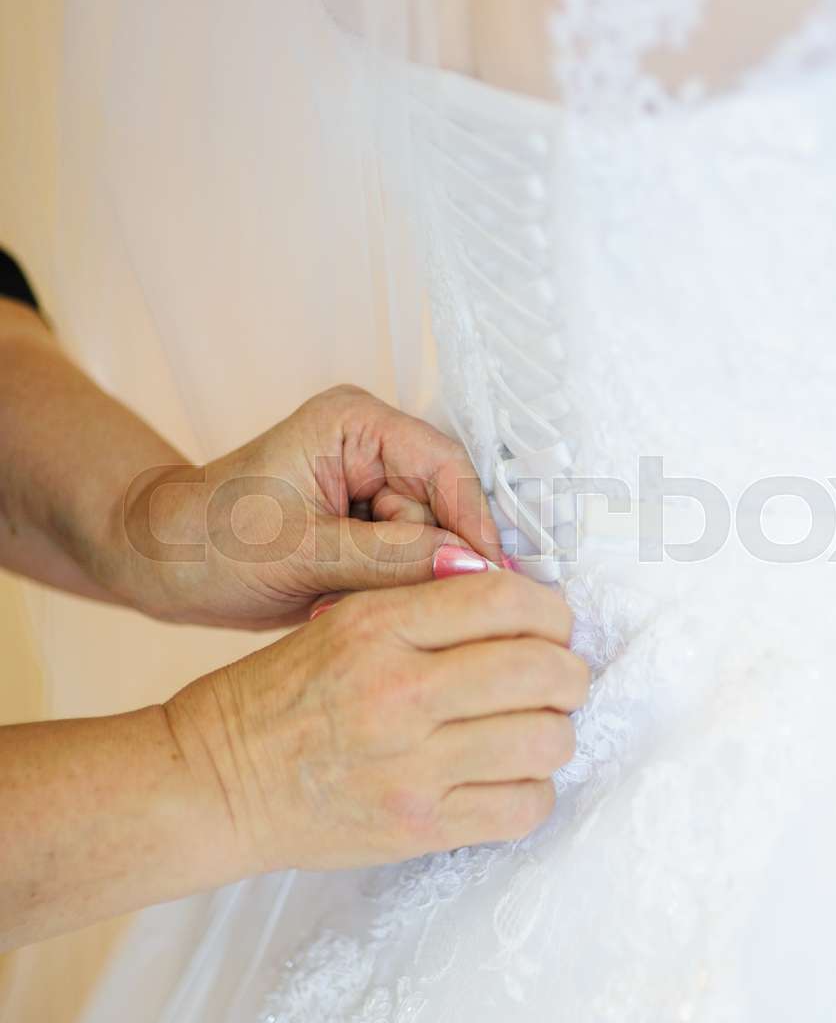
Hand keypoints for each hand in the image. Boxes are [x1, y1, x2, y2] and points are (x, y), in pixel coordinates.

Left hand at [120, 385, 508, 627]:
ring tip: (334, 596)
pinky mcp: (369, 527)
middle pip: (446, 509)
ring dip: (397, 582)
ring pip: (431, 544)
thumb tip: (470, 569)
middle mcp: (374, 447)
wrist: (160, 566)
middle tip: (372, 596)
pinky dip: (383, 591)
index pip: (447, 466)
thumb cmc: (208, 543)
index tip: (488, 576)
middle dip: (421, 561)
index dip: (472, 524)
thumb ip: (392, 560)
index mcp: (356, 423)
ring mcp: (373, 487)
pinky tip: (336, 599)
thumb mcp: (302, 554)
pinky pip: (409, 564)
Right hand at [166, 570, 588, 870]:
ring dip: (555, 734)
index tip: (550, 626)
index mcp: (380, 625)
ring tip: (530, 732)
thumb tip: (522, 601)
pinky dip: (533, 792)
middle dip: (568, 673)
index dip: (551, 612)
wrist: (213, 784)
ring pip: (548, 740)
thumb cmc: (278, 699)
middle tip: (556, 681)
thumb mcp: (342, 623)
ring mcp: (412, 765)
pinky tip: (508, 780)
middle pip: (544, 669)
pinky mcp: (418, 827)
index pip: (509, 600)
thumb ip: (427, 607)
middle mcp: (401, 691)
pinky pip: (524, 808)